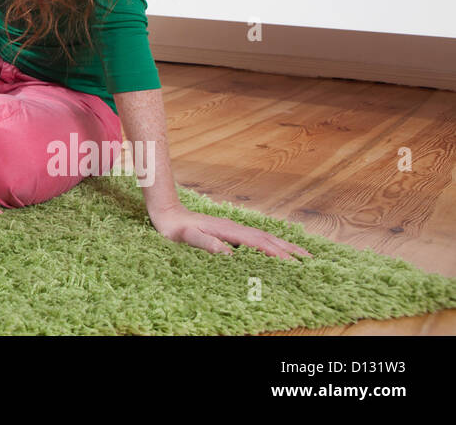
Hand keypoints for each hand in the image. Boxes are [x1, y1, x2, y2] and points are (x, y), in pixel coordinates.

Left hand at [149, 202, 311, 259]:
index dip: (275, 253)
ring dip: (283, 245)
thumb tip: (228, 252)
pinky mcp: (230, 230)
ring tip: (301, 255)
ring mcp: (233, 228)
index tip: (293, 264)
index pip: (257, 243)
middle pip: (267, 237)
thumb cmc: (174, 228)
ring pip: (264, 236)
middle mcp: (234, 227)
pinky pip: (256, 237)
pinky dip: (271, 242)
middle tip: (310, 260)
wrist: (166, 212)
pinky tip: (275, 248)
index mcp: (228, 230)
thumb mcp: (187, 237)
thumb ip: (206, 243)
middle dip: (289, 248)